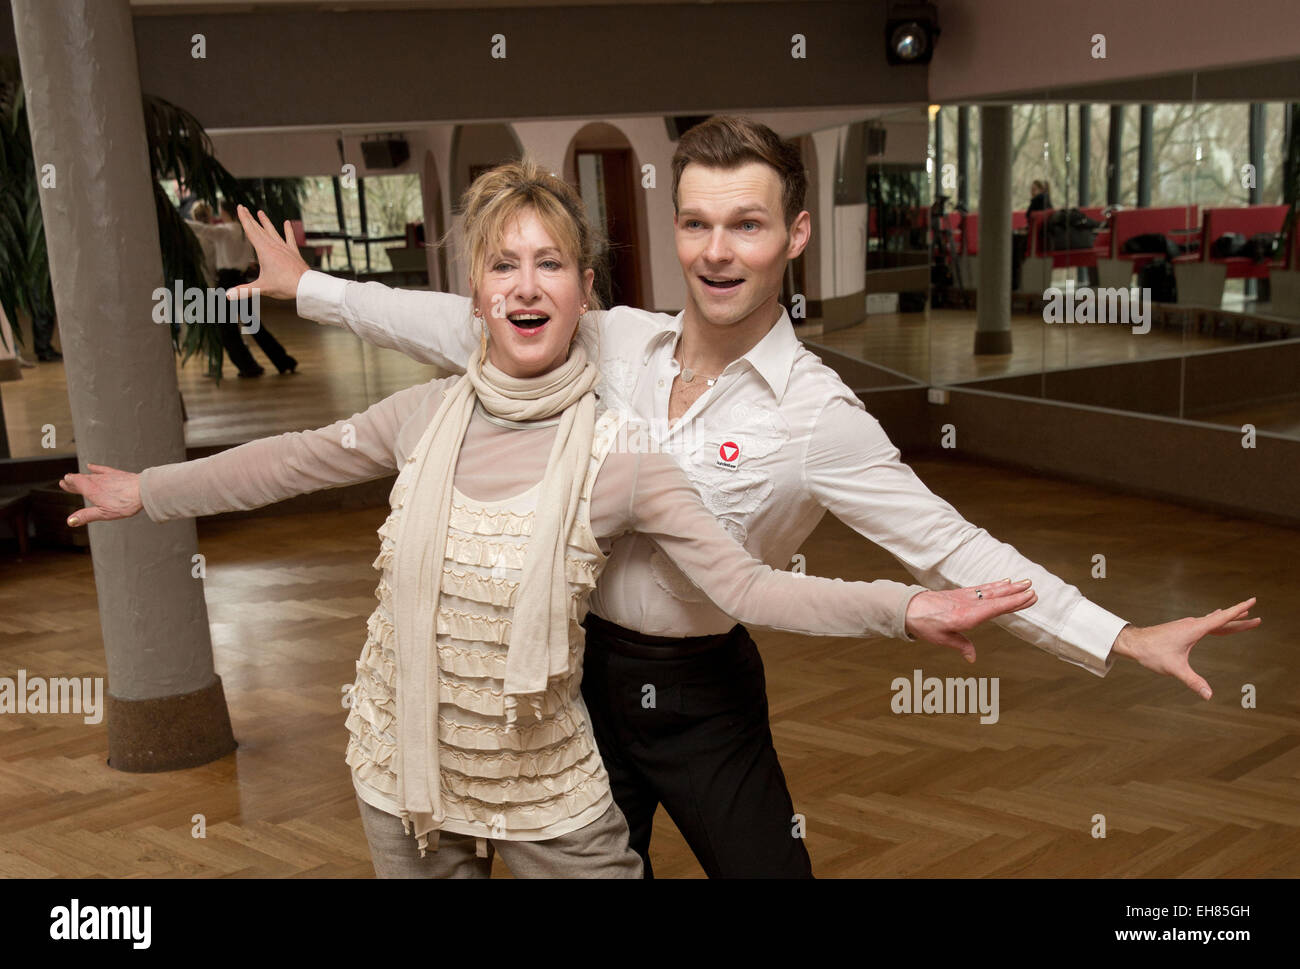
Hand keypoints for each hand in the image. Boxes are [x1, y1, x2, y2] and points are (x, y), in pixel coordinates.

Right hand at [58, 464, 143, 525]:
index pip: (76, 484)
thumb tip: (70, 521)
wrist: (144, 490)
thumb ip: (86, 516)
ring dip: (83, 475)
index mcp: (92, 490)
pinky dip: (96, 468)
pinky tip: (91, 466)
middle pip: (82, 479)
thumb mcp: (104, 513)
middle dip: (73, 480)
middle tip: (66, 480)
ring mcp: (108, 477)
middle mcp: (97, 481)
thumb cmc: (125, 503)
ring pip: (91, 475)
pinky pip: (103, 469)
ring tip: (77, 476)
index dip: (69, 483)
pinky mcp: (117, 474)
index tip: (63, 482)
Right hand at [224, 205, 309, 301]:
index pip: (251, 231)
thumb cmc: (285, 286)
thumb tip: (228, 296)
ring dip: (266, 222)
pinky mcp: (294, 253)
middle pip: (259, 229)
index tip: (240, 207)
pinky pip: (290, 239)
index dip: (244, 219)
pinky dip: (288, 231)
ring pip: (273, 232)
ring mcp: (285, 248)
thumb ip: (244, 291)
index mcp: (265, 251)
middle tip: (244, 208)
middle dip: (251, 218)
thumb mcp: (262, 288)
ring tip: (260, 212)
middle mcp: (274, 246)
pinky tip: (287, 223)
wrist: (306, 286)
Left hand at [904, 579, 1036, 661]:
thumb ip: (961, 646)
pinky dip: (994, 586)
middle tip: (1033, 589)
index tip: (1028, 597)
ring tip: (1024, 583)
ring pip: (990, 592)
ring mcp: (965, 597)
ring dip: (1008, 588)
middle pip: (996, 598)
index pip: (994, 608)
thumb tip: (973, 659)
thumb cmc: (924, 625)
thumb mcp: (942, 639)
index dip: (1013, 603)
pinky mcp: (961, 594)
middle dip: (1015, 594)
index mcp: (966, 616)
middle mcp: (968, 604)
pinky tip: (1004, 583)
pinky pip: (981, 589)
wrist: (908, 608)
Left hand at [1110, 598, 1258, 699]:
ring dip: (1229, 620)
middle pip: (1222, 620)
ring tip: (1244, 616)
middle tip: (1257, 617)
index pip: (1222, 618)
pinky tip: (1217, 620)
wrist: (1134, 643)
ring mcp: (1187, 625)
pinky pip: (1205, 624)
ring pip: (1213, 622)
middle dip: (1240, 619)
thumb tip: (1208, 695)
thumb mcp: (1174, 669)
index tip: (1252, 601)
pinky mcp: (1182, 629)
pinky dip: (1216, 623)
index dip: (1239, 610)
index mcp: (1195, 629)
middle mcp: (1193, 624)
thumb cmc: (1152, 653)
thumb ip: (1192, 681)